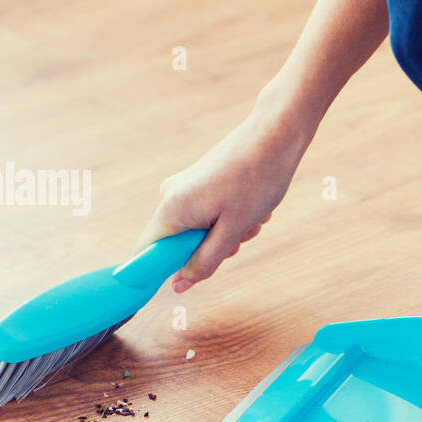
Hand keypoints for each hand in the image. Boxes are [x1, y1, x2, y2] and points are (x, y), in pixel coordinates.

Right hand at [133, 85, 319, 290]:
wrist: (275, 136)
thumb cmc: (257, 181)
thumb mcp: (233, 231)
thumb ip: (204, 262)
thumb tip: (178, 286)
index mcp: (172, 208)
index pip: (146, 252)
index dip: (159, 271)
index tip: (184, 280)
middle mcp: (171, 196)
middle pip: (180, 245)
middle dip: (212, 249)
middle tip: (239, 234)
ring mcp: (185, 189)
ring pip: (201, 232)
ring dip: (229, 234)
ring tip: (251, 214)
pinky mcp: (200, 185)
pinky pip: (211, 217)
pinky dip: (232, 219)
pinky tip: (251, 204)